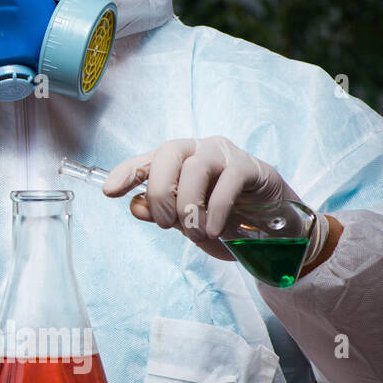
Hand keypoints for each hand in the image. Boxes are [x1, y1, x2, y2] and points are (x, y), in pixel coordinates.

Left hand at [101, 136, 301, 261]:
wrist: (272, 219)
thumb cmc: (223, 213)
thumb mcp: (186, 218)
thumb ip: (160, 211)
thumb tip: (135, 206)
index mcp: (176, 160)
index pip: (145, 160)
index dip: (125, 172)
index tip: (109, 191)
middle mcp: (197, 149)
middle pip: (168, 154)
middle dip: (160, 192)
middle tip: (167, 224)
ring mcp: (224, 154)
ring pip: (195, 168)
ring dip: (189, 206)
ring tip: (195, 233)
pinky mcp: (250, 167)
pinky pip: (227, 183)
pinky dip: (216, 210)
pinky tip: (213, 231)